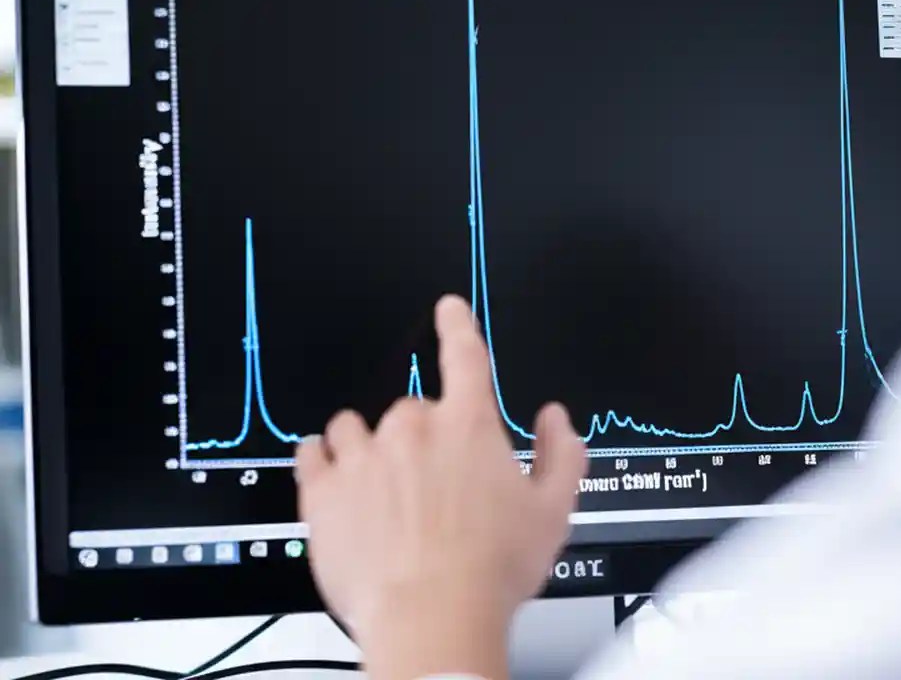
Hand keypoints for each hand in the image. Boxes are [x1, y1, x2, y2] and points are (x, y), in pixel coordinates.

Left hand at [296, 295, 587, 679]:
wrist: (432, 619)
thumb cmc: (491, 571)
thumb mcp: (553, 511)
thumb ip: (560, 455)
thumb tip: (556, 421)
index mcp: (469, 427)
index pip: (464, 356)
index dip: (457, 326)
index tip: (448, 310)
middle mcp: (412, 429)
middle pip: (413, 407)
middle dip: (423, 439)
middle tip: (434, 488)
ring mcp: (363, 456)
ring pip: (356, 426)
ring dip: (368, 447)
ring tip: (382, 490)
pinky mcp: (323, 490)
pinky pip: (312, 453)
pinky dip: (322, 461)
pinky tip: (338, 484)